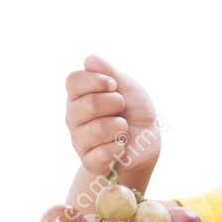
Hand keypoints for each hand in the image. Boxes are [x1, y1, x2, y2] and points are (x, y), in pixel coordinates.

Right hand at [64, 54, 161, 174]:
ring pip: (97, 129)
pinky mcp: (89, 162)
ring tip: (122, 129)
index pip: (73, 81)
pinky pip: (101, 154)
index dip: (97, 80)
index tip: (114, 85)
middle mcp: (73, 117)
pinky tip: (120, 146)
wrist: (147, 140)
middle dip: (115, 103)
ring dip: (119, 127)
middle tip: (121, 109)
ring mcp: (79, 140)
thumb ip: (109, 71)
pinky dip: (118, 148)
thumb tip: (90, 60)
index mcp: (78, 95)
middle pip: (89, 104)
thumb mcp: (127, 85)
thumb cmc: (134, 110)